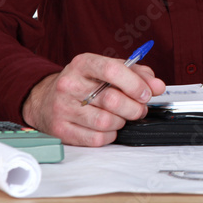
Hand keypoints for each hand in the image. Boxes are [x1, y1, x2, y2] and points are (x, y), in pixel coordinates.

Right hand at [21, 53, 164, 146]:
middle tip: (139, 109)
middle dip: (134, 108)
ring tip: (121, 117)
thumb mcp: (107, 69)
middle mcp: (69, 84)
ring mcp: (62, 108)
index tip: (147, 93)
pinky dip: (110, 135)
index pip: (112, 70)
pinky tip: (109, 128)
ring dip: (121, 122)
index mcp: (83, 64)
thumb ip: (136, 74)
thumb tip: (158, 86)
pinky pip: (96, 139)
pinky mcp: (60, 129)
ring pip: (105, 122)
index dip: (135, 84)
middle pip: (112, 100)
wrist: (45, 99)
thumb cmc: (83, 83)